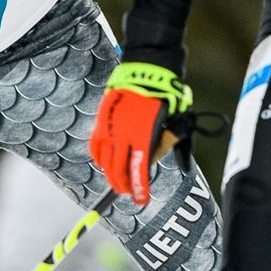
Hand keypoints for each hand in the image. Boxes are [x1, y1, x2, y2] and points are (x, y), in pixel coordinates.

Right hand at [89, 61, 193, 205]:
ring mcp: (110, 127)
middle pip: (119, 169)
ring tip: (117, 182)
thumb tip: (163, 163)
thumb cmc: (166, 97)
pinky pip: (96, 145)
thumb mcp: (175, 122)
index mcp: (144, 135)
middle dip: (124, 185)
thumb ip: (170, 144)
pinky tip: (104, 164)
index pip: (139, 170)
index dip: (140, 189)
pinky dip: (99, 158)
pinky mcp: (102, 119)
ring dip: (110, 175)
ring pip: (105, 160)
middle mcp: (124, 134)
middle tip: (129, 193)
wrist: (147, 70)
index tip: (141, 201)